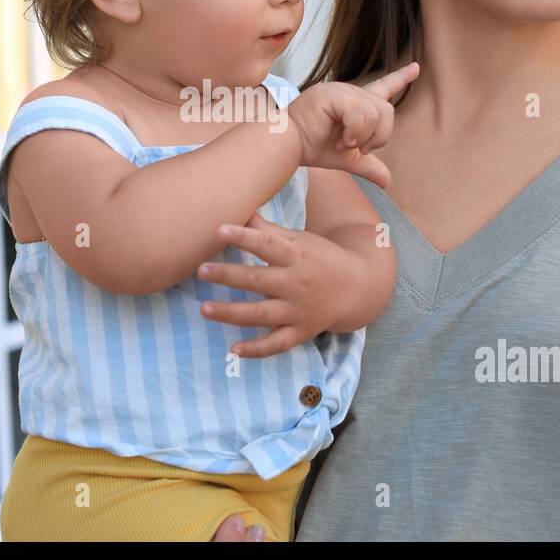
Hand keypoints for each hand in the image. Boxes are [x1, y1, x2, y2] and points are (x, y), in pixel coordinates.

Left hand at [195, 212, 357, 357]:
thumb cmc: (321, 258)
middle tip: (201, 270)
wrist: (358, 288)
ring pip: (261, 314)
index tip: (220, 230)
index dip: (244, 238)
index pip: (268, 245)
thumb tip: (239, 209)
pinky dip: (257, 350)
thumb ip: (268, 231)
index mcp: (296, 255)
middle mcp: (296, 284)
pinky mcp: (300, 332)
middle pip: (258, 280)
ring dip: (232, 313)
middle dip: (228, 276)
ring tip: (204, 309)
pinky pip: (277, 344)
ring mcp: (298, 311)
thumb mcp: (300, 239)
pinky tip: (234, 350)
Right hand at [287, 62, 418, 186]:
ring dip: (363, 136)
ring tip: (343, 142)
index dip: (401, 78)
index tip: (416, 68)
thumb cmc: (313, 148)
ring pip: (374, 113)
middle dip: (379, 135)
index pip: (384, 87)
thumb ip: (369, 165)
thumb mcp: (348, 158)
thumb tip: (387, 182)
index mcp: (356, 103)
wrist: (290, 147)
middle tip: (357, 147)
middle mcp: (351, 92)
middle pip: (387, 109)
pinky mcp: (332, 95)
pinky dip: (354, 131)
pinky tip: (340, 138)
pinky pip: (358, 113)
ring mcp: (341, 91)